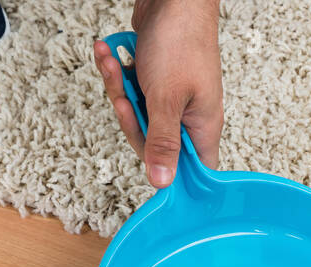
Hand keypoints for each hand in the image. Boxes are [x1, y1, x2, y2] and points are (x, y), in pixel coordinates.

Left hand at [94, 0, 222, 184]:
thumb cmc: (180, 41)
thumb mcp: (166, 98)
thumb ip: (162, 142)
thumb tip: (162, 182)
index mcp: (202, 128)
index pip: (188, 171)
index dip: (165, 171)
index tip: (146, 161)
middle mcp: (189, 117)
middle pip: (152, 142)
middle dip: (129, 116)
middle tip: (122, 97)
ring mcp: (172, 99)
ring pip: (137, 113)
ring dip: (117, 87)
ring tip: (110, 62)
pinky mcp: (156, 81)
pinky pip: (132, 90)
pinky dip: (117, 72)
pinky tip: (109, 53)